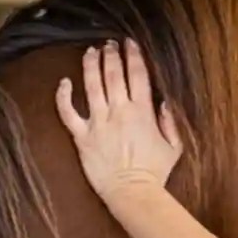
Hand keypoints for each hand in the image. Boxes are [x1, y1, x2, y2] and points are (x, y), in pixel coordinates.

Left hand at [55, 39, 183, 200]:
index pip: (137, 75)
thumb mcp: (174, 146)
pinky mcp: (82, 136)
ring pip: (91, 85)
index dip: (133, 56)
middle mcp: (119, 111)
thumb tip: (164, 102)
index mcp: (142, 111)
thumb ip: (170, 122)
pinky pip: (68, 112)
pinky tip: (64, 82)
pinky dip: (63, 95)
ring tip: (90, 52)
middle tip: (109, 44)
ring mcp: (98, 123)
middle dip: (111, 55)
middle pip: (113, 75)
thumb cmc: (155, 172)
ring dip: (90, 65)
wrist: (133, 193)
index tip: (129, 43)